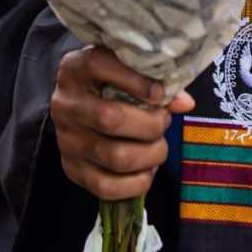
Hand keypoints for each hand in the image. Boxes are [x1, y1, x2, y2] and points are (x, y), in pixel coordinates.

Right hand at [50, 46, 193, 201]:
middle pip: (111, 119)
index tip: (160, 93)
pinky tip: (146, 169)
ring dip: (151, 155)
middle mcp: (66, 104)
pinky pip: (107, 187)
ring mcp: (66, 140)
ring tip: (158, 146)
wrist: (77, 108)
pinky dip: (138, 182)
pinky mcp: (72, 169)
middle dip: (151, 125)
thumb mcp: (126, 71)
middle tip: (163, 123)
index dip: (136, 80)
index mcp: (76, 68)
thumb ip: (155, 81)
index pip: (98, 65)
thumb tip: (185, 103)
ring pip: (116, 157)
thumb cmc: (109, 84)